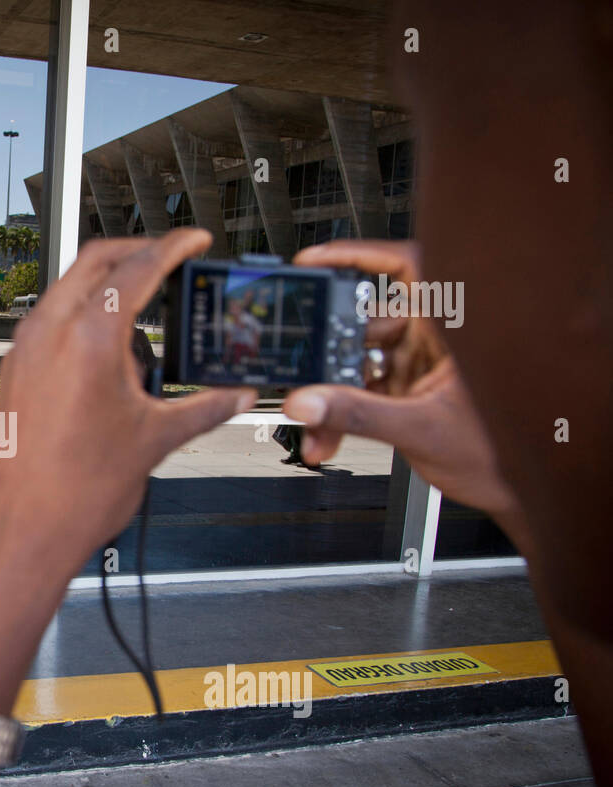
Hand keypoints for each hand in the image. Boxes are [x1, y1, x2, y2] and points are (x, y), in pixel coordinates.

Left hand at [0, 229, 255, 568]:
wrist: (23, 529)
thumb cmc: (73, 492)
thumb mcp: (156, 439)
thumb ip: (205, 407)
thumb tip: (236, 394)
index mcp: (90, 337)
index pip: (140, 266)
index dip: (175, 246)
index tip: (194, 240)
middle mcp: (50, 331)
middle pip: (97, 258)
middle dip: (138, 251)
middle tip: (172, 259)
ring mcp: (26, 347)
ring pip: (69, 285)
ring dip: (108, 281)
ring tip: (146, 308)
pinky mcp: (15, 367)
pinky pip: (51, 317)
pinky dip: (83, 312)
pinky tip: (109, 347)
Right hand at [282, 240, 525, 535]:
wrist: (519, 492)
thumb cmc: (505, 451)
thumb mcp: (421, 429)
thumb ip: (357, 415)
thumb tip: (309, 401)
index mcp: (457, 325)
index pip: (406, 267)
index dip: (357, 256)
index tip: (315, 259)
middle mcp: (437, 337)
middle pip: (367, 324)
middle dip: (330, 354)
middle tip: (305, 375)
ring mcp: (422, 363)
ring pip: (359, 362)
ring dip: (333, 395)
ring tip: (318, 424)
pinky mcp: (409, 389)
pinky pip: (364, 389)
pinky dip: (343, 411)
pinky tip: (328, 434)